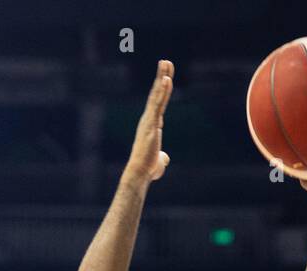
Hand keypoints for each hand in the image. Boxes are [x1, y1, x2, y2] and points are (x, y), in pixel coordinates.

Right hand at [122, 60, 173, 185]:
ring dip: (162, 78)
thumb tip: (164, 158)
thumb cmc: (148, 169)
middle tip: (165, 61)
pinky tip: (166, 80)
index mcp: (151, 125)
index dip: (163, 90)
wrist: (140, 172)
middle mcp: (148, 119)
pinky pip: (158, 104)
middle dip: (161, 76)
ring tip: (166, 63)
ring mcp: (149, 120)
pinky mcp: (152, 124)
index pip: (159, 103)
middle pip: (156, 94)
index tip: (166, 76)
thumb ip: (162, 157)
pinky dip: (162, 91)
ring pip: (157, 95)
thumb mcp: (158, 162)